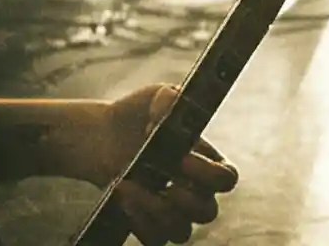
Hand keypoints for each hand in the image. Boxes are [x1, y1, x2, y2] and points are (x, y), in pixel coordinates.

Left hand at [92, 85, 237, 244]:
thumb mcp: (156, 97)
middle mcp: (194, 190)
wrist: (102, 134)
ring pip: (181, 231)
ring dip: (156, 212)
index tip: (183, 159)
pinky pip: (155, 238)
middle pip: (208, 212)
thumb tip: (169, 110)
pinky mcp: (148, 222)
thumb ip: (169, 99)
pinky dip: (140, 223)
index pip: (226, 178)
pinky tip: (125, 199)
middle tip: (167, 185)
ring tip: (131, 188)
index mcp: (206, 161)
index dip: (210, 174)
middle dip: (187, 201)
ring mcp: (172, 210)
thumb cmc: (139, 115)